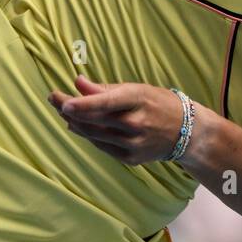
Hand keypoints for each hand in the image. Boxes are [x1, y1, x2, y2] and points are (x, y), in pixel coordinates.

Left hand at [47, 74, 189, 165]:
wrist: (187, 132)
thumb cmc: (158, 104)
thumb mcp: (137, 89)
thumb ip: (105, 89)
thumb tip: (78, 83)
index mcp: (139, 101)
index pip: (106, 103)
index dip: (82, 104)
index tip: (62, 101)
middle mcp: (136, 124)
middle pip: (94, 119)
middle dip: (69, 109)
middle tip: (54, 98)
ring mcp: (133, 143)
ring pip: (93, 134)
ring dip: (75, 123)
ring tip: (65, 112)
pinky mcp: (130, 158)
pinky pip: (101, 146)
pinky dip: (88, 135)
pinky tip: (79, 126)